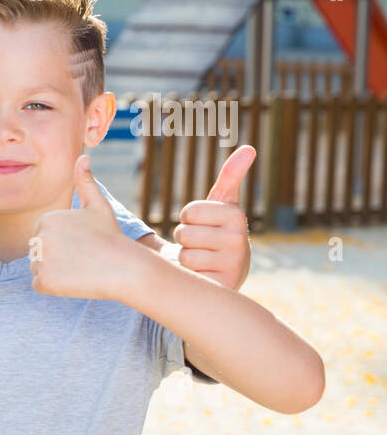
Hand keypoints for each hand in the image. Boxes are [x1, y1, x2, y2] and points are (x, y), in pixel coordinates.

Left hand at [31, 156, 132, 300]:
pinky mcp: (44, 280)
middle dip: (55, 257)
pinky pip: (39, 285)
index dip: (60, 243)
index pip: (41, 236)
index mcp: (46, 219)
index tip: (79, 244)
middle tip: (81, 257)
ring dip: (54, 272)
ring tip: (79, 267)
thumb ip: (85, 182)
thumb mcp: (98, 206)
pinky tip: (73, 280)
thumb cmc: (111, 236)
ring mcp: (41, 259)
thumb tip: (83, 155)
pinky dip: (54, 286)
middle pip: (36, 252)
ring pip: (37, 268)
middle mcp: (39, 237)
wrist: (125, 267)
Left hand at [173, 145, 253, 289]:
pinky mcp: (223, 286)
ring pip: (185, 256)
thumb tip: (249, 149)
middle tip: (200, 245)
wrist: (222, 272)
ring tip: (202, 259)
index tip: (201, 224)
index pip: (189, 212)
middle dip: (185, 239)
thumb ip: (231, 177)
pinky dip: (190, 276)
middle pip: (184, 233)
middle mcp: (239, 240)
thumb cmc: (215, 232)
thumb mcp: (221, 204)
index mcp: (236, 216)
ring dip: (186, 259)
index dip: (187, 219)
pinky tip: (203, 276)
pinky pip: (188, 276)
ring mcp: (233, 265)